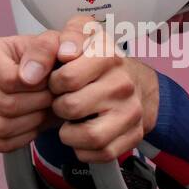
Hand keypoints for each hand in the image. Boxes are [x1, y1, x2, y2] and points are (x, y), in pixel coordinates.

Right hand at [0, 21, 89, 152]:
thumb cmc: (44, 60)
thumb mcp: (53, 44)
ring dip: (32, 122)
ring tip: (43, 108)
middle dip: (37, 104)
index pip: (8, 79)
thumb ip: (44, 50)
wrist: (42, 80)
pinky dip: (24, 137)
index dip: (37, 86)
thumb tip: (29, 75)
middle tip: (50, 97)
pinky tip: (33, 122)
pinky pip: (1, 143)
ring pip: (2, 127)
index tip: (49, 80)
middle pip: (6, 105)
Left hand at [49, 25, 159, 161]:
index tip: (58, 80)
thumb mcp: (77, 35)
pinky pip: (102, 153)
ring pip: (89, 136)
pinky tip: (83, 134)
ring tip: (70, 120)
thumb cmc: (97, 61)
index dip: (54, 82)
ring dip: (70, 132)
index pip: (66, 78)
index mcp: (107, 56)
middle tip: (63, 101)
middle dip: (59, 106)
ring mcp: (131, 112)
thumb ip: (58, 39)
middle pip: (72, 108)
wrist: (135, 82)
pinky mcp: (134, 136)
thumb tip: (61, 54)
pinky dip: (84, 149)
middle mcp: (123, 84)